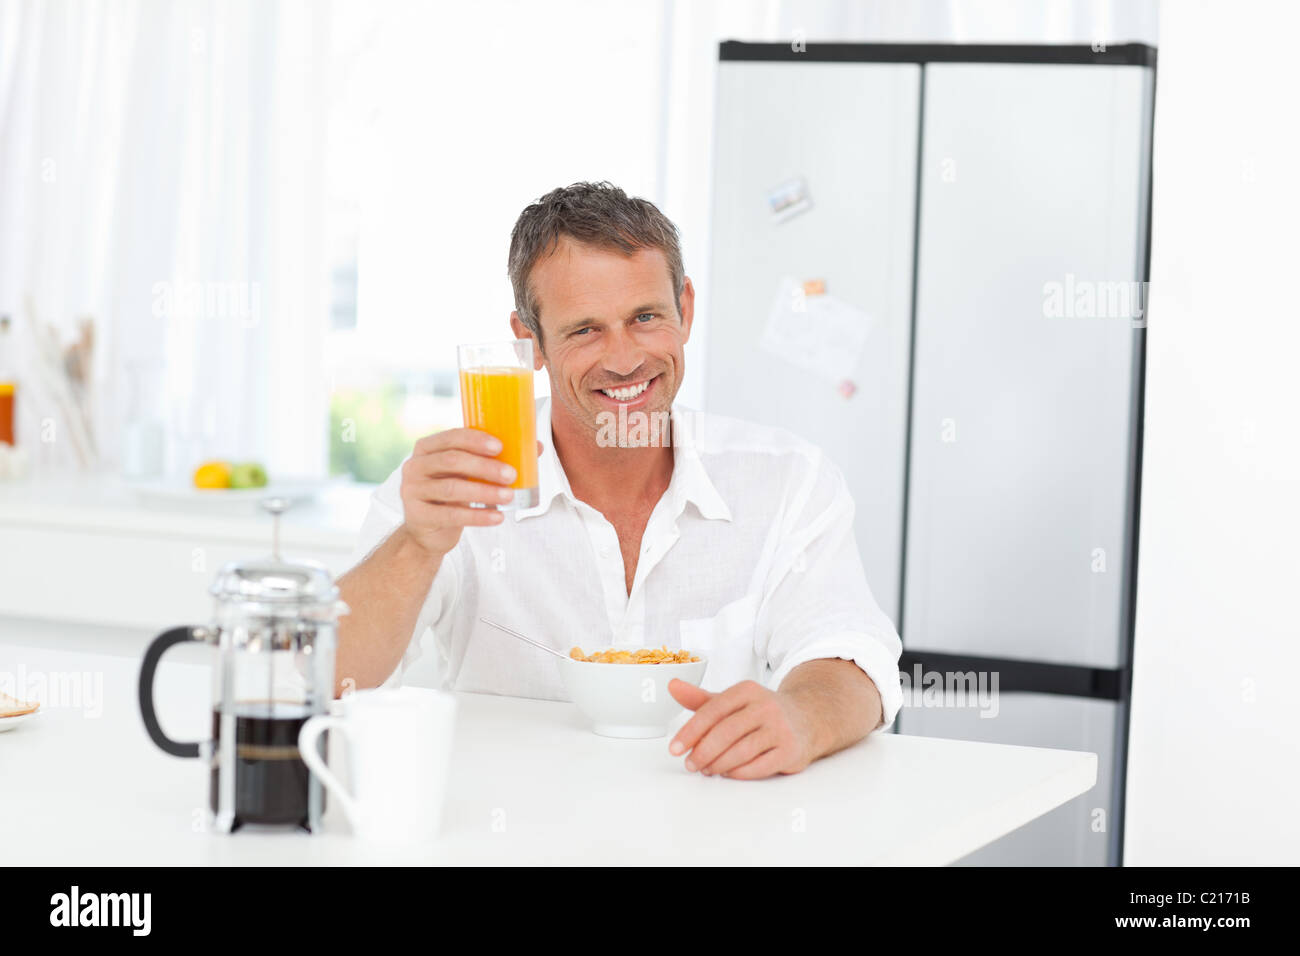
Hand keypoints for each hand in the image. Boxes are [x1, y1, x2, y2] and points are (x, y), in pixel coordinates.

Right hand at [399, 430, 542, 557]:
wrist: (426, 532)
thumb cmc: (451, 495)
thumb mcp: (467, 474)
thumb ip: (494, 459)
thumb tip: (535, 446)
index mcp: (427, 448)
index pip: (451, 437)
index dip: (475, 440)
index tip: (500, 446)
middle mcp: (415, 466)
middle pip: (452, 461)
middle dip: (485, 467)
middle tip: (511, 475)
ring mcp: (412, 491)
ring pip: (452, 489)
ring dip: (485, 492)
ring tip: (509, 496)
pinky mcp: (417, 516)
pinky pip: (451, 515)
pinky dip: (478, 516)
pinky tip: (498, 517)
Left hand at [667, 679, 817, 779]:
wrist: (806, 719)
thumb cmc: (760, 712)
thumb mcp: (732, 701)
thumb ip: (701, 698)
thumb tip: (672, 686)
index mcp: (746, 690)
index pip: (712, 711)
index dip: (690, 732)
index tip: (675, 749)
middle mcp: (765, 706)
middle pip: (726, 732)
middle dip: (703, 752)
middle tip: (690, 764)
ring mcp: (780, 728)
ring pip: (742, 751)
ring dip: (719, 764)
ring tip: (707, 769)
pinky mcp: (790, 750)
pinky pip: (759, 766)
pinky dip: (739, 772)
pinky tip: (728, 773)